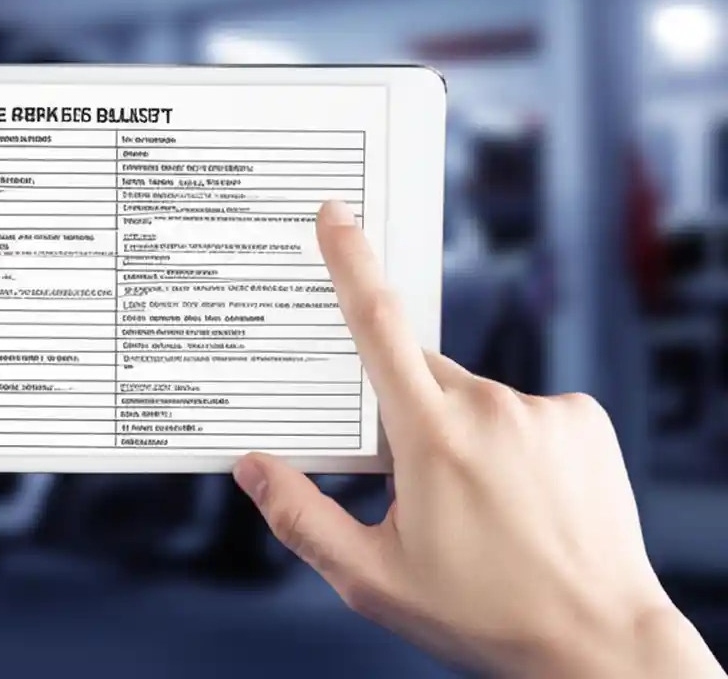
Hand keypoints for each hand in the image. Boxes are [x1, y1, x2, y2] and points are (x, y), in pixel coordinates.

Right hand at [232, 201, 722, 677]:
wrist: (599, 642)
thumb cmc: (482, 614)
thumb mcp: (372, 576)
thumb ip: (301, 515)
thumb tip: (252, 468)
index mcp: (430, 436)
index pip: (378, 328)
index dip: (351, 264)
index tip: (337, 216)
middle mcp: (489, 406)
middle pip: (418, 374)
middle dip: (402, 412)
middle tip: (417, 486)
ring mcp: (542, 411)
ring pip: (470, 396)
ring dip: (457, 431)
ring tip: (479, 508)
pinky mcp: (583, 420)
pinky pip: (522, 410)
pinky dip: (509, 439)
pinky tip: (520, 496)